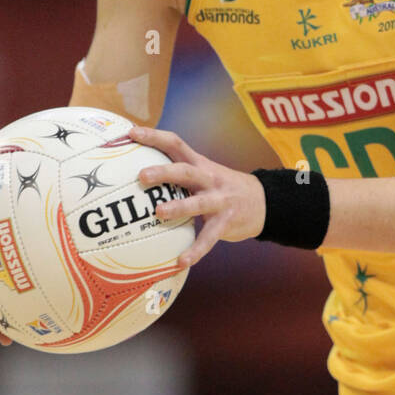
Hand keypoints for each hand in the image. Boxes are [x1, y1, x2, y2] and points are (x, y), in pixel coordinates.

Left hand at [129, 126, 265, 269]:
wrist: (263, 202)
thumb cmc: (221, 188)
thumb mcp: (204, 173)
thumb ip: (179, 174)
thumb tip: (137, 174)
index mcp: (200, 164)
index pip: (176, 144)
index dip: (155, 136)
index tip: (131, 132)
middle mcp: (209, 178)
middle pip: (186, 171)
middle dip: (164, 172)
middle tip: (142, 175)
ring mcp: (219, 200)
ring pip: (198, 202)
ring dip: (178, 207)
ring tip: (158, 213)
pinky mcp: (226, 222)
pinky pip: (209, 238)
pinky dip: (195, 250)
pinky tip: (180, 262)